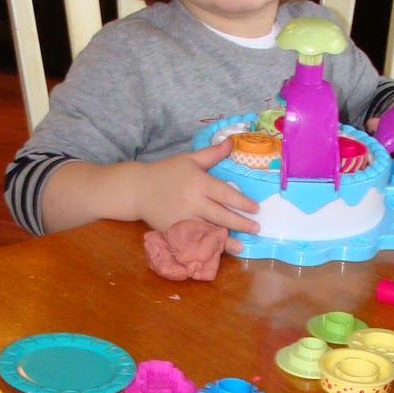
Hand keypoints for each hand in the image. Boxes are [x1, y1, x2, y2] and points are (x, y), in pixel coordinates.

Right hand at [133, 140, 259, 234]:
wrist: (137, 190)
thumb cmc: (165, 172)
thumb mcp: (188, 159)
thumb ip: (211, 153)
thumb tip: (231, 142)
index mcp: (199, 183)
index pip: (225, 193)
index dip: (242, 202)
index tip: (255, 208)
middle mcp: (193, 202)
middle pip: (220, 215)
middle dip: (240, 223)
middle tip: (256, 228)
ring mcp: (183, 219)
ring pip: (209, 230)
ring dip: (226, 240)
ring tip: (242, 246)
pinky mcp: (174, 231)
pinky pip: (194, 239)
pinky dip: (206, 245)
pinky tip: (216, 250)